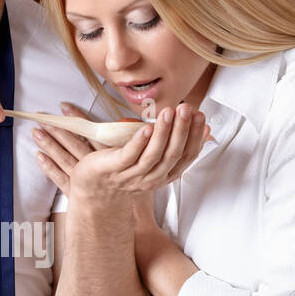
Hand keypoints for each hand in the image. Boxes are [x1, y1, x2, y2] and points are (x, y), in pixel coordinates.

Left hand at [33, 101, 209, 210]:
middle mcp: (152, 177)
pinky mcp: (114, 169)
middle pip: (172, 154)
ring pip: (153, 155)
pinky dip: (139, 142)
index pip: (186, 156)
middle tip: (186, 109)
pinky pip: (130, 156)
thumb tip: (194, 122)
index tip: (200, 117)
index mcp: (164, 174)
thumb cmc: (124, 165)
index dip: (195, 137)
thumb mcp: (152, 154)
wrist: (94, 186)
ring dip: (163, 132)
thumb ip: (170, 140)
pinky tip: (146, 128)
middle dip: (182, 129)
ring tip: (168, 113)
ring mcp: (132, 175)